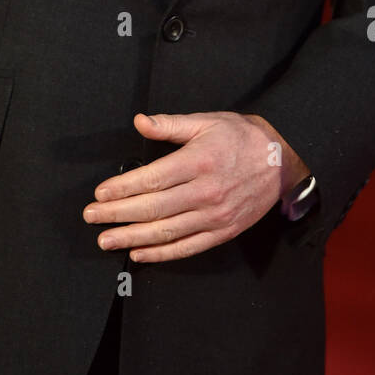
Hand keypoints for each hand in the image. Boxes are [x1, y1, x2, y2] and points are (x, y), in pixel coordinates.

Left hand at [82, 111, 310, 262]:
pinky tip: (140, 253)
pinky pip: (188, 247)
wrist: (282, 160)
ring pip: (166, 232)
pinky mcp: (223, 231)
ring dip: (132, 238)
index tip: (100, 194)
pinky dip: (162, 253)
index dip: (122, 189)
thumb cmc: (241, 137)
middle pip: (153, 208)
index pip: (152, 179)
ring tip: (107, 240)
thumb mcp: (206, 121)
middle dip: (117, 214)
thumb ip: (170, 125)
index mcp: (199, 161)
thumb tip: (141, 121)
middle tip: (92, 217)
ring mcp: (215, 216)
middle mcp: (205, 192)